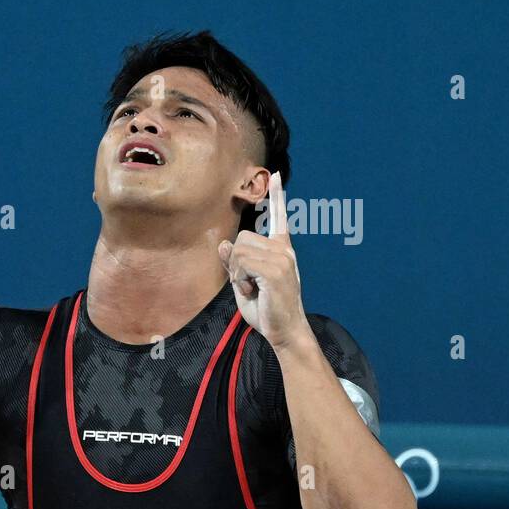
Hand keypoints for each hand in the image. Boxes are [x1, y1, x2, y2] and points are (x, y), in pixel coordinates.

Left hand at [217, 172, 310, 349]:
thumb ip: (235, 263)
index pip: (279, 218)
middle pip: (242, 238)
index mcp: (282, 251)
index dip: (277, 196)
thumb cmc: (267, 310)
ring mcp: (282, 258)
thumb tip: (223, 243)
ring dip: (238, 273)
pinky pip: (242, 263)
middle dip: (236, 262)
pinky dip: (241, 279)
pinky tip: (254, 291)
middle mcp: (284, 250)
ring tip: (253, 289)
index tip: (276, 176)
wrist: (286, 333)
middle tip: (250, 284)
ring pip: (240, 250)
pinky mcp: (275, 270)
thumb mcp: (245, 284)